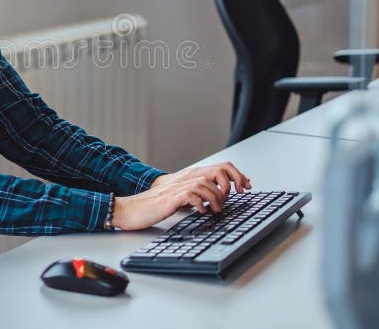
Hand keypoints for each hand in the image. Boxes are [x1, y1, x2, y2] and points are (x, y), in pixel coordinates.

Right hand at [110, 162, 251, 230]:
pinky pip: (192, 195)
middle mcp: (185, 178)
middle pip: (217, 171)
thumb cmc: (154, 206)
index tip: (246, 187)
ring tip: (215, 209)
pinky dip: (201, 204)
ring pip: (207, 184)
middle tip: (237, 196)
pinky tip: (202, 212)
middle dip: (232, 184)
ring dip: (216, 198)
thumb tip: (218, 199)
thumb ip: (197, 194)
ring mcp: (178, 187)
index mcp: (189, 177)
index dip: (236, 175)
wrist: (132, 210)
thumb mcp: (180, 197)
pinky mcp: (171, 198)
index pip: (219, 167)